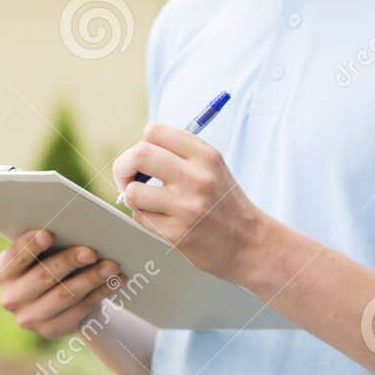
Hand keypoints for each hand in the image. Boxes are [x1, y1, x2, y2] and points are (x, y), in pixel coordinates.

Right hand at [0, 229, 120, 339]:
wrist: (62, 301)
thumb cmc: (52, 264)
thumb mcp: (44, 253)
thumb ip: (49, 242)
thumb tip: (75, 227)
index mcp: (3, 272)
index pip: (14, 257)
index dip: (30, 246)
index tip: (48, 235)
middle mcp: (10, 298)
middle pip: (42, 277)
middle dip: (68, 262)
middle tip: (91, 252)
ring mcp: (29, 318)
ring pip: (64, 295)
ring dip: (91, 279)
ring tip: (112, 266)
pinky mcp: (50, 331)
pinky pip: (79, 311)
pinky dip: (100, 294)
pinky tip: (115, 282)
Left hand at [112, 123, 272, 279]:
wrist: (250, 243)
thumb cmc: (224, 203)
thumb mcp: (213, 168)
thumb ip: (179, 155)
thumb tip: (135, 152)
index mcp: (206, 156)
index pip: (154, 132)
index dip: (140, 145)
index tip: (142, 160)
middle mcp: (198, 178)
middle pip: (139, 155)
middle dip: (124, 167)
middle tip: (128, 179)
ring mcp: (187, 207)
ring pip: (133, 192)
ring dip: (134, 198)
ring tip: (149, 203)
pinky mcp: (178, 234)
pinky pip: (140, 218)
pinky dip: (144, 218)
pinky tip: (162, 220)